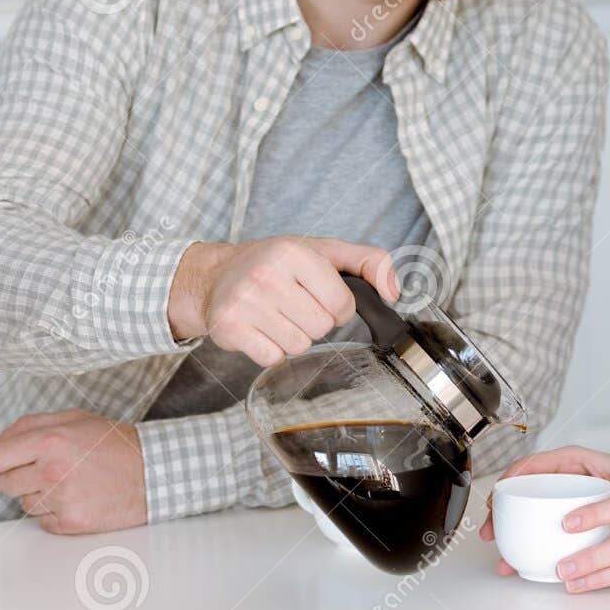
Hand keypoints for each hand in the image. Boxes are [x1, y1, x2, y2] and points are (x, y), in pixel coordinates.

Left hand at [0, 409, 145, 534]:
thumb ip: (33, 425)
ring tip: (70, 482)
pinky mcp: (71, 522)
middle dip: (21, 477)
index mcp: (50, 440)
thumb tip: (1, 442)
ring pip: (24, 503)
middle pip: (5, 483)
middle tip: (48, 470)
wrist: (153, 472)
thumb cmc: (116, 445)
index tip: (14, 460)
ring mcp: (61, 499)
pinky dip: (55, 512)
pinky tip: (77, 498)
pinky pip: (42, 521)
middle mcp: (52, 470)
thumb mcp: (76, 418)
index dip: (2, 459)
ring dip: (40, 495)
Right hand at [166, 235, 400, 365]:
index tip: (320, 296)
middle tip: (295, 304)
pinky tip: (261, 329)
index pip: (342, 303)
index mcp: (295, 253)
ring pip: (299, 345)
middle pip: (322, 328)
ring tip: (277, 314)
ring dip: (293, 336)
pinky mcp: (229, 328)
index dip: (338, 307)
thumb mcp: (324, 251)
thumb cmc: (275, 263)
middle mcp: (268, 275)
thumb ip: (369, 262)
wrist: (215, 275)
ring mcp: (246, 303)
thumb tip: (395, 291)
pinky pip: (273, 357)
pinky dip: (271, 349)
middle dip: (314, 321)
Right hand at [477, 446, 609, 574]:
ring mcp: (566, 500)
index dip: (509, 480)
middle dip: (501, 512)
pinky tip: (527, 562)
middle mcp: (565, 478)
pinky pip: (546, 530)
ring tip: (504, 557)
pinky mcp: (572, 519)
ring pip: (530, 513)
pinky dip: (534, 544)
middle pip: (523, 491)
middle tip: (491, 532)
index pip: (531, 464)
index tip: (496, 498)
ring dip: (513, 534)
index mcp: (573, 461)